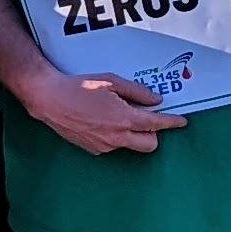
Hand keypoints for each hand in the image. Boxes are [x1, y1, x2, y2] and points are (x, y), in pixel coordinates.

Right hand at [29, 71, 178, 155]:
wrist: (49, 98)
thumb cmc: (79, 86)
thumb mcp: (111, 82)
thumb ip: (137, 92)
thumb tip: (156, 100)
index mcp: (123, 119)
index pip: (156, 125)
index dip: (172, 122)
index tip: (181, 121)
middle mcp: (116, 137)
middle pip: (149, 145)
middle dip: (153, 134)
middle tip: (146, 117)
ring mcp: (104, 146)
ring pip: (130, 145)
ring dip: (132, 134)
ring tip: (117, 114)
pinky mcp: (92, 149)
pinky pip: (113, 145)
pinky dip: (115, 136)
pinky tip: (102, 120)